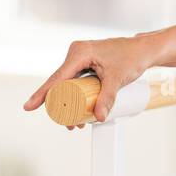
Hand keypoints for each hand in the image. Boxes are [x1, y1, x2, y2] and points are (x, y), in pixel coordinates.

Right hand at [22, 36, 154, 126]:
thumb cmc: (133, 58)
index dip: (42, 94)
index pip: (57, 78)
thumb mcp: (118, 79)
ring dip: (68, 102)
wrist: (146, 50)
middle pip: (60, 83)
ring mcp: (81, 58)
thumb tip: (99, 117)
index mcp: (79, 53)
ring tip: (75, 123)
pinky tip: (77, 109)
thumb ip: (108, 98)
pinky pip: (75, 81)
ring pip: (68, 84)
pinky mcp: (87, 63)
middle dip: (59, 105)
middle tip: (67, 125)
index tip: (29, 107)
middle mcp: (77, 53)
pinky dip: (75, 95)